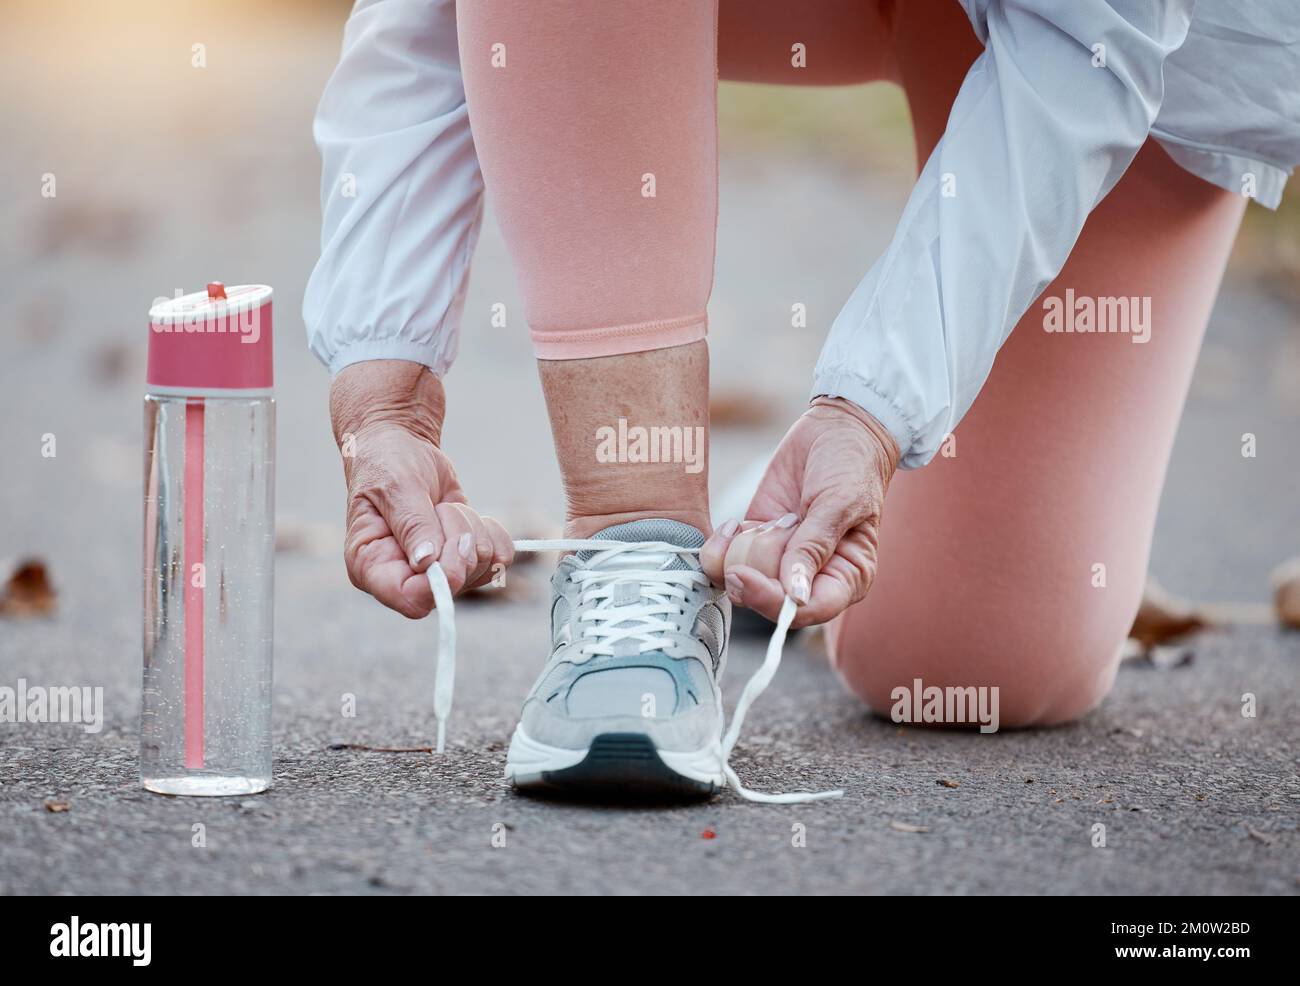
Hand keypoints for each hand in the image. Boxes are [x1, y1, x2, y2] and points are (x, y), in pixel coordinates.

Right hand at [330, 360, 513, 617]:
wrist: (402, 449)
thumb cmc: (386, 465)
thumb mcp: (396, 487)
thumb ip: (412, 524)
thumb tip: (426, 562)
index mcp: (371, 567)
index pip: (411, 599)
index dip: (440, 581)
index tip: (450, 546)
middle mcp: (403, 577)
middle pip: (454, 585)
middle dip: (458, 542)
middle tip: (441, 510)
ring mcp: (436, 571)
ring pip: (480, 570)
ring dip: (471, 531)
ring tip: (444, 507)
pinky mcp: (462, 558)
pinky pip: (498, 559)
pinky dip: (493, 533)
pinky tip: (471, 515)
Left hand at [702, 397, 898, 628]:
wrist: (836, 430)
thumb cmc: (852, 466)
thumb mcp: (839, 503)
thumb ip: (814, 548)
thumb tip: (795, 595)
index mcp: (845, 579)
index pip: (806, 610)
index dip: (772, 602)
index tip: (744, 575)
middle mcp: (810, 579)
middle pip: (765, 599)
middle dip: (758, 562)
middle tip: (778, 525)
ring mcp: (777, 563)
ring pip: (738, 582)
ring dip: (743, 548)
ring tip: (770, 519)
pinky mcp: (752, 544)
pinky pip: (720, 563)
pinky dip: (719, 545)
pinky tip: (736, 524)